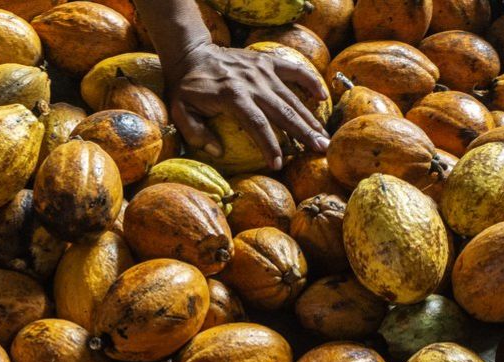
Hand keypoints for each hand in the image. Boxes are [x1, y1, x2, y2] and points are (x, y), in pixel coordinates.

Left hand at [164, 41, 330, 170]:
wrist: (192, 54)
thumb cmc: (186, 88)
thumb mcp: (180, 112)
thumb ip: (196, 133)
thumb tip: (218, 152)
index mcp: (232, 97)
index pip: (257, 125)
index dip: (269, 146)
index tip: (278, 165)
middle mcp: (252, 83)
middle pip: (283, 112)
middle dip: (303, 133)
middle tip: (321, 149)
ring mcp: (262, 71)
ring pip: (292, 97)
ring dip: (310, 117)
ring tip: (323, 136)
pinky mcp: (267, 62)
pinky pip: (294, 70)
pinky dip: (310, 81)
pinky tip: (322, 98)